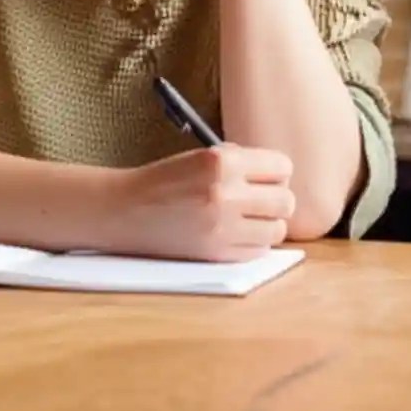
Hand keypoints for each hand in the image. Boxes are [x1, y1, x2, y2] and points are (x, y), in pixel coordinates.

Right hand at [112, 145, 295, 262]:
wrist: (125, 209)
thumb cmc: (165, 180)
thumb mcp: (202, 156)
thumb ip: (241, 162)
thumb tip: (279, 174)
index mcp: (222, 161)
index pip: (283, 167)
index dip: (277, 173)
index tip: (267, 178)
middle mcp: (225, 193)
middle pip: (286, 201)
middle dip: (277, 199)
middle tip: (260, 200)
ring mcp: (221, 227)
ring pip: (278, 230)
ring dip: (268, 225)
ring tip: (250, 220)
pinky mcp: (215, 253)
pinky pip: (259, 251)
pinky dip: (254, 244)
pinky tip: (237, 234)